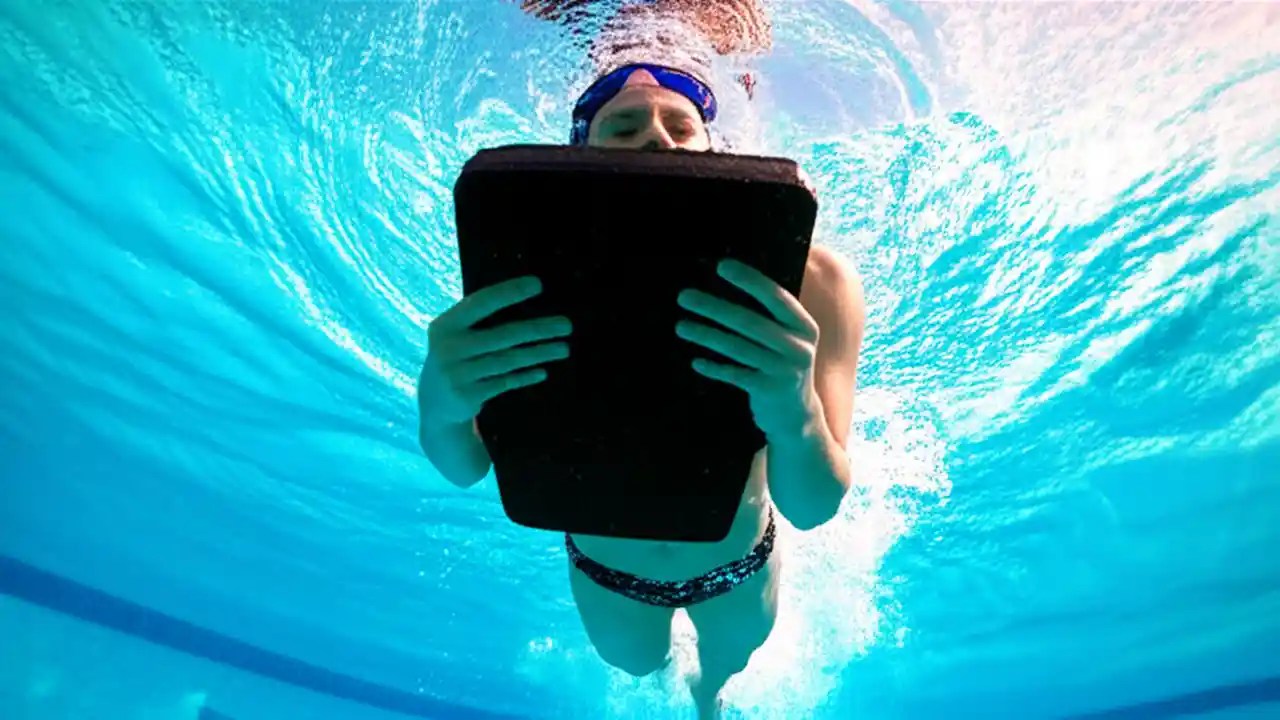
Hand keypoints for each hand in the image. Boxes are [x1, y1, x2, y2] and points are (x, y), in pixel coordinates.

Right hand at [418, 276, 571, 428]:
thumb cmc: (456, 358)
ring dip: (540, 353)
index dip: (509, 292)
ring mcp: (459, 374)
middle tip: (567, 326)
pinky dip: (526, 376)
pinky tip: (543, 371)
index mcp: (446, 325)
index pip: (482, 302)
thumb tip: (527, 299)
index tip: (538, 284)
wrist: (435, 403)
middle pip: (505, 335)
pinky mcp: (469, 395)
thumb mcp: (456, 335)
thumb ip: (479, 321)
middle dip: (539, 329)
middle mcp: (450, 348)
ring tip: (564, 349)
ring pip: (509, 360)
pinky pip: (506, 382)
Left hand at [676, 259, 819, 438]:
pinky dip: (714, 367)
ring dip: (706, 335)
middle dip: (713, 307)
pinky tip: (696, 361)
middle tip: (683, 296)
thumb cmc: (782, 367)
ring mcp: (784, 370)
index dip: (749, 280)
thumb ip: (770, 316)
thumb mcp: (788, 339)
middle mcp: (798, 346)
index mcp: (804, 326)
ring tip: (680, 326)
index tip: (721, 265)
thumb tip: (731, 280)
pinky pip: (734, 374)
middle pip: (750, 321)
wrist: (796, 417)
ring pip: (737, 348)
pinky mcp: (769, 391)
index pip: (776, 296)